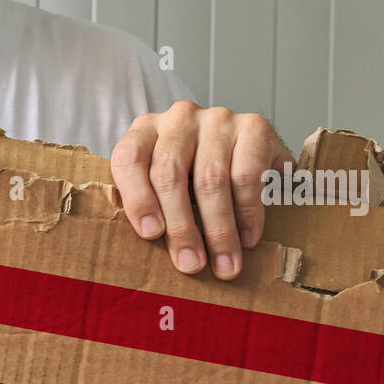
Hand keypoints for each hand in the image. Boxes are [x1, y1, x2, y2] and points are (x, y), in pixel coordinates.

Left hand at [110, 101, 293, 279]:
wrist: (250, 155)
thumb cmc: (193, 181)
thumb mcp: (164, 190)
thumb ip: (152, 211)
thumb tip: (146, 262)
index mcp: (144, 131)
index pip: (129, 158)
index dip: (137, 198)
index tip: (151, 235)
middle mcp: (179, 118)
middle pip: (169, 173)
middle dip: (181, 227)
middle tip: (191, 264)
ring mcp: (217, 119)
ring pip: (210, 179)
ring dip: (218, 230)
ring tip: (224, 264)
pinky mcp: (254, 126)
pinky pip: (248, 175)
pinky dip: (248, 213)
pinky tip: (248, 239)